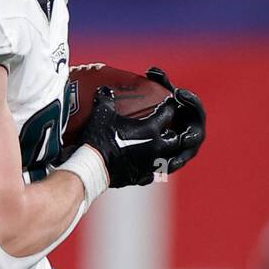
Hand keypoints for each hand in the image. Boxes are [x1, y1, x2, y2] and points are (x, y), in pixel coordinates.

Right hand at [81, 83, 205, 187]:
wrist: (92, 166)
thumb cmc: (99, 138)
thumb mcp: (103, 114)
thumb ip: (107, 99)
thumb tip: (105, 90)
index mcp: (151, 129)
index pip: (168, 114)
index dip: (169, 107)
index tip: (167, 104)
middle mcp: (155, 148)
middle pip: (175, 139)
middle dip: (174, 132)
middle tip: (167, 127)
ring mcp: (150, 165)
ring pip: (170, 160)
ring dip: (168, 153)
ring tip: (162, 148)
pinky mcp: (141, 177)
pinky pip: (153, 174)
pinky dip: (153, 169)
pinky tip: (148, 166)